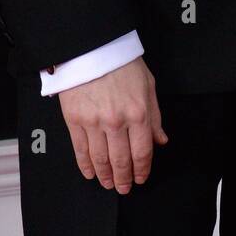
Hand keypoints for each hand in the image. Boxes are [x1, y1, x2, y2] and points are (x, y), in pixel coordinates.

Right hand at [58, 56, 167, 192]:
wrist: (93, 47)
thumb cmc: (122, 63)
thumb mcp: (148, 85)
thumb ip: (155, 116)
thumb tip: (161, 141)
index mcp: (138, 112)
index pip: (142, 152)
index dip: (142, 170)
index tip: (141, 178)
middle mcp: (116, 121)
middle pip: (121, 161)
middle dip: (124, 179)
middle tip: (124, 188)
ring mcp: (93, 122)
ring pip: (100, 160)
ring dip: (106, 176)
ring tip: (109, 183)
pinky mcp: (74, 120)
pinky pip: (80, 150)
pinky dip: (85, 166)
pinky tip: (90, 173)